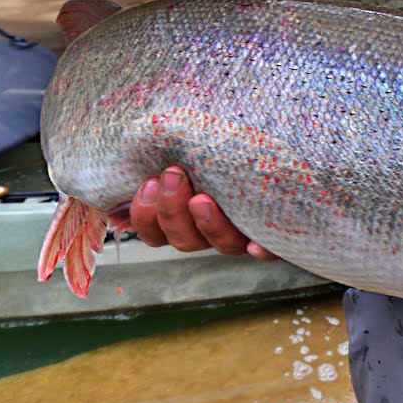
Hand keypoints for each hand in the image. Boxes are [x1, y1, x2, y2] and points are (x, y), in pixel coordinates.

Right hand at [111, 166, 279, 260]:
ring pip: (223, 246)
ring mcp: (247, 235)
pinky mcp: (281, 234)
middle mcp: (215, 233)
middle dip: (172, 211)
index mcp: (187, 220)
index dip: (147, 217)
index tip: (147, 183)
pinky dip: (264, 250)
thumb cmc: (226, 152)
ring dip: (208, 224)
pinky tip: (256, 244)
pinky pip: (274, 249)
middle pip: (185, 241)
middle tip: (172, 174)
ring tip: (202, 198)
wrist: (289, 157)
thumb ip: (156, 169)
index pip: (157, 233)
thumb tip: (113, 192)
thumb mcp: (190, 155)